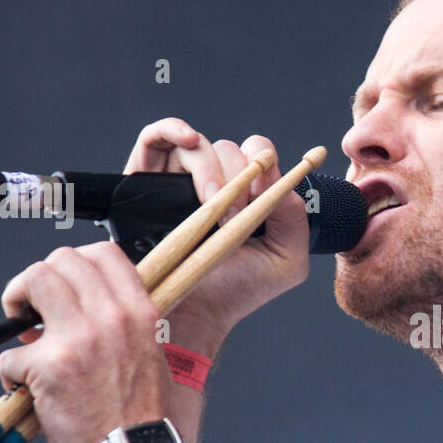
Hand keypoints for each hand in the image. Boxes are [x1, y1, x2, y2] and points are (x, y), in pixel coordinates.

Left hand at [0, 241, 173, 442]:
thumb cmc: (140, 414)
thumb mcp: (149, 351)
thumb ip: (123, 319)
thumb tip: (88, 301)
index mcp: (139, 311)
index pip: (103, 252)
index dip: (74, 263)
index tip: (65, 285)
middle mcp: (111, 317)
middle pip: (60, 260)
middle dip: (38, 281)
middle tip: (34, 309)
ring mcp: (79, 339)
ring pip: (33, 281)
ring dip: (17, 302)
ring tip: (24, 333)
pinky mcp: (48, 367)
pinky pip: (9, 354)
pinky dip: (11, 374)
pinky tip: (27, 389)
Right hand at [123, 118, 311, 339]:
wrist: (192, 312)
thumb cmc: (238, 289)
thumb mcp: (287, 260)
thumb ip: (296, 218)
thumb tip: (281, 180)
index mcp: (250, 195)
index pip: (261, 155)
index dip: (265, 165)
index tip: (261, 192)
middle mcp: (217, 182)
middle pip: (231, 148)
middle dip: (238, 178)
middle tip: (233, 215)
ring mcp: (182, 178)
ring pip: (199, 145)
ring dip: (210, 170)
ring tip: (210, 205)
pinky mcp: (146, 179)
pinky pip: (155, 136)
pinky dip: (171, 129)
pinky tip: (187, 141)